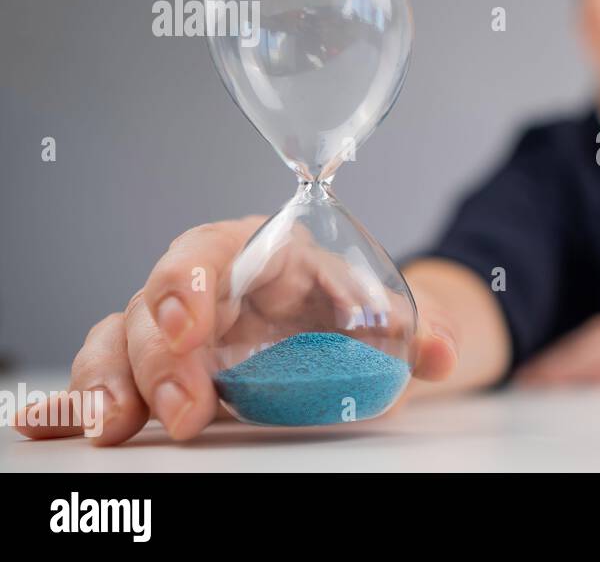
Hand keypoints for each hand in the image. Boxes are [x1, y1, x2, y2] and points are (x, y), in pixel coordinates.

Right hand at [15, 216, 458, 445]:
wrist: (348, 335)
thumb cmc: (355, 311)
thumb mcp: (392, 318)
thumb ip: (422, 333)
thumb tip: (444, 354)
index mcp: (260, 251)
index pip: (211, 249)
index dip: (191, 281)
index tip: (192, 320)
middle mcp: (208, 285)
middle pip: (158, 302)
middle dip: (160, 355)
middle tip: (184, 409)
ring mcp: (179, 330)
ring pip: (122, 338)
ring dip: (114, 381)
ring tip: (116, 425)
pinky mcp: (165, 372)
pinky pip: (116, 376)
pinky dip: (94, 396)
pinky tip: (80, 423)